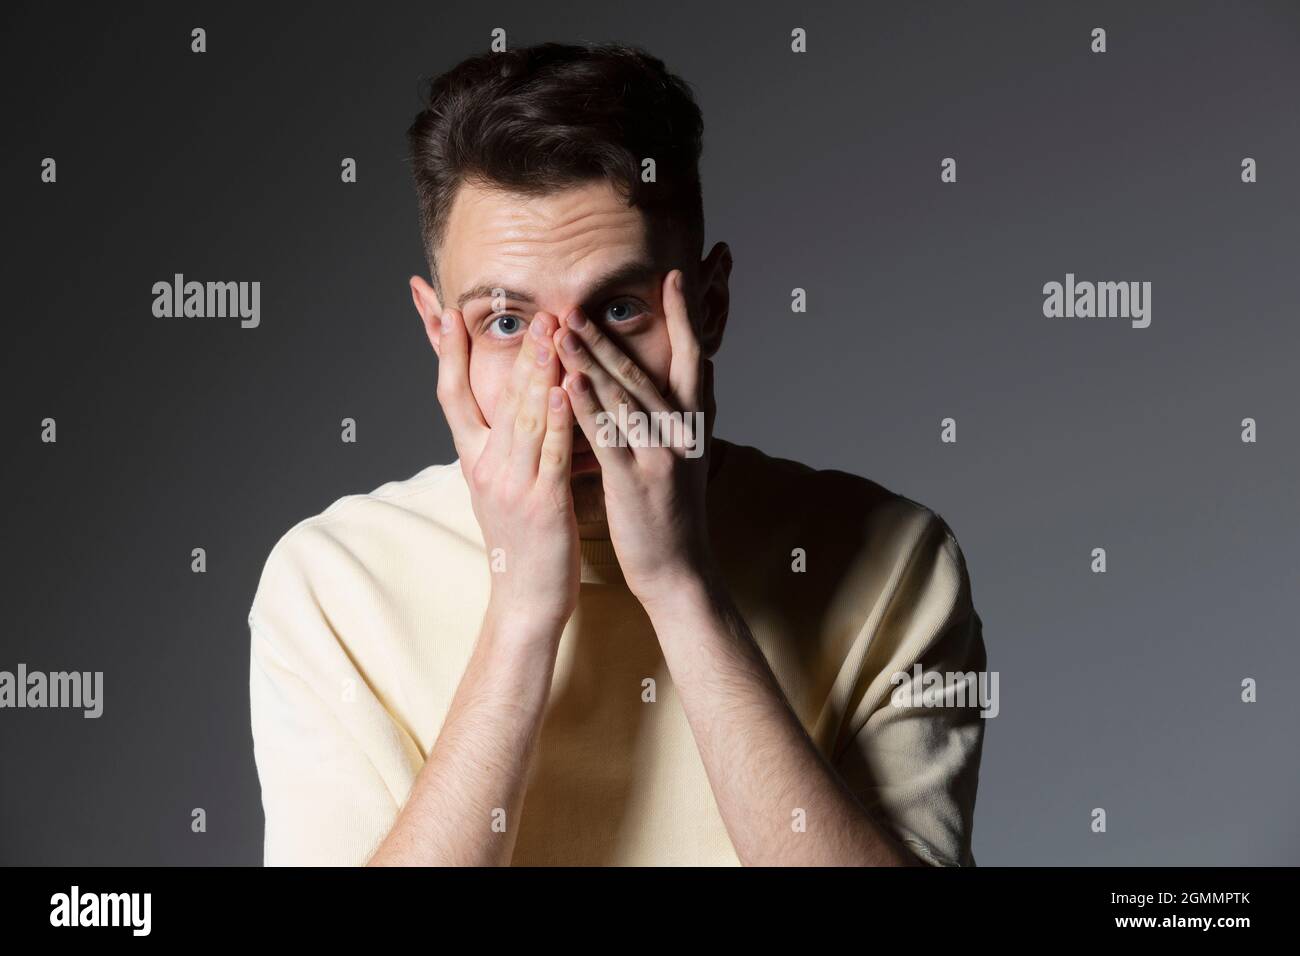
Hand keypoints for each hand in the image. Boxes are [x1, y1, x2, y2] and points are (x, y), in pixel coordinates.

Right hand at [435, 307, 580, 634]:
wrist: (524, 601)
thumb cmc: (521, 542)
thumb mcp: (500, 487)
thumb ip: (501, 444)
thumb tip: (504, 408)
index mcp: (473, 460)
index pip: (451, 393)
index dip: (445, 349)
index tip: (439, 306)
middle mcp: (485, 466)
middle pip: (492, 394)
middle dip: (511, 346)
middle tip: (526, 304)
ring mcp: (510, 484)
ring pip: (522, 416)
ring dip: (535, 369)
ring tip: (548, 328)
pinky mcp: (541, 503)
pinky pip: (548, 453)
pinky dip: (553, 418)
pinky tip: (561, 388)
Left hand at [552, 269, 716, 605]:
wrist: (680, 571)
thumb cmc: (673, 514)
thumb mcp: (686, 458)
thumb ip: (680, 416)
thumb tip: (687, 377)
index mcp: (693, 424)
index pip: (693, 358)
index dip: (684, 317)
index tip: (673, 276)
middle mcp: (681, 432)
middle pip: (644, 372)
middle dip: (609, 335)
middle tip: (579, 302)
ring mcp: (659, 455)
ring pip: (622, 398)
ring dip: (591, 358)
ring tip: (562, 326)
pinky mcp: (635, 481)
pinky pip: (608, 437)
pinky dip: (587, 405)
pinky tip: (566, 380)